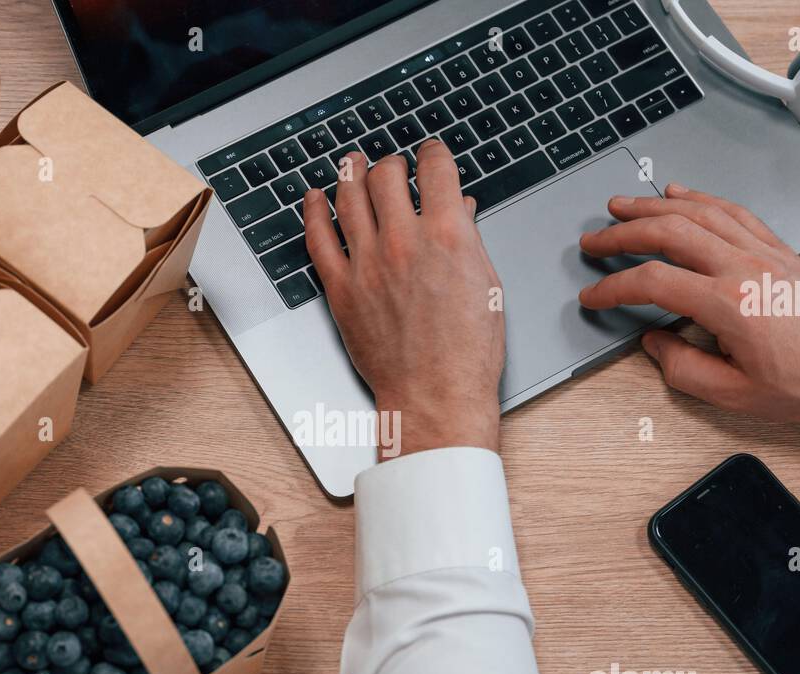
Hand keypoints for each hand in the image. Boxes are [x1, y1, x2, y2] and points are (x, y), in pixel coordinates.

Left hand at [303, 139, 503, 457]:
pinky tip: (313, 197)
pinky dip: (313, 210)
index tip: (431, 155)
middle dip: (393, 163)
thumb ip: (470, 240)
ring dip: (351, 172)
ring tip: (353, 164)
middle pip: (387, 175)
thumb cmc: (467, 352)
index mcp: (448, 236)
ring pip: (348, 196)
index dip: (433, 154)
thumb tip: (462, 210)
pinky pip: (317, 237)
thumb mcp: (486, 286)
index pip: (436, 169)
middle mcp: (404, 242)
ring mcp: (367, 263)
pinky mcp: (340, 288)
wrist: (436, 394)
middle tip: (394, 167)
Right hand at [578, 183, 799, 439]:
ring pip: (698, 213)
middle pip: (669, 232)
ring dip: (654, 206)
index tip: (593, 295)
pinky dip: (700, 199)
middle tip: (593, 237)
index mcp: (729, 304)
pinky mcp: (778, 249)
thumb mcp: (736, 395)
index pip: (652, 282)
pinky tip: (680, 194)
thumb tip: (655, 344)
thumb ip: (684, 370)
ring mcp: (763, 252)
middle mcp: (744, 268)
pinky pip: (731, 212)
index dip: (613, 287)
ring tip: (622, 205)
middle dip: (623, 232)